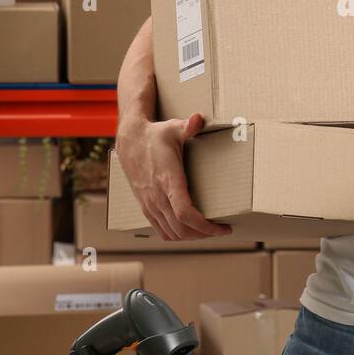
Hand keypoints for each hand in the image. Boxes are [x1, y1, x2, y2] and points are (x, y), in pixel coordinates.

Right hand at [114, 112, 232, 241]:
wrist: (130, 141)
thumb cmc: (156, 135)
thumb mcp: (173, 128)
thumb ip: (188, 126)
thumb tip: (198, 118)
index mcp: (168, 180)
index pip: (186, 214)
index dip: (206, 226)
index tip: (224, 228)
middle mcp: (158, 196)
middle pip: (182, 229)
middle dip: (205, 234)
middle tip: (222, 229)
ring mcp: (150, 204)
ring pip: (172, 233)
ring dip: (192, 237)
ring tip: (209, 231)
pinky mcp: (145, 207)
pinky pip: (161, 231)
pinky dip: (177, 235)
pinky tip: (190, 230)